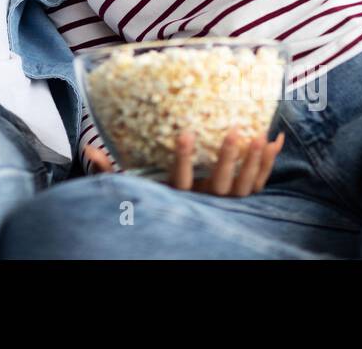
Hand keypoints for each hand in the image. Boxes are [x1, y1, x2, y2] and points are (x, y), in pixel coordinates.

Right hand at [84, 127, 285, 195]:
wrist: (182, 228)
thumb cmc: (156, 199)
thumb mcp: (133, 187)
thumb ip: (111, 170)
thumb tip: (87, 148)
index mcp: (180, 199)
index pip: (181, 181)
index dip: (184, 160)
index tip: (184, 134)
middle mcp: (205, 203)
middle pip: (220, 185)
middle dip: (228, 159)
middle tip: (234, 132)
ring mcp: (227, 204)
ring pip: (245, 188)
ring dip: (254, 162)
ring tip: (259, 136)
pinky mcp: (243, 200)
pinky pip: (260, 185)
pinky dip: (268, 164)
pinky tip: (275, 140)